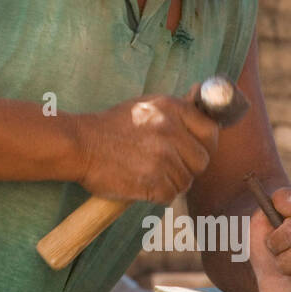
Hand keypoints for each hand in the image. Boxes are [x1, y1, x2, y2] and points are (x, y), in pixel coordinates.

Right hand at [75, 86, 219, 204]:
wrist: (80, 144)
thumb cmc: (112, 126)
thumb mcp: (146, 106)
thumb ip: (176, 108)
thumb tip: (200, 95)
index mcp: (172, 108)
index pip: (210, 131)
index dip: (204, 144)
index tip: (192, 150)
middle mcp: (171, 131)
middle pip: (202, 161)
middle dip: (187, 167)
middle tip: (165, 165)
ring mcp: (162, 157)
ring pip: (185, 181)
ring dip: (170, 182)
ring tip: (147, 172)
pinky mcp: (153, 181)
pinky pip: (169, 195)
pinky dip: (156, 194)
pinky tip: (140, 182)